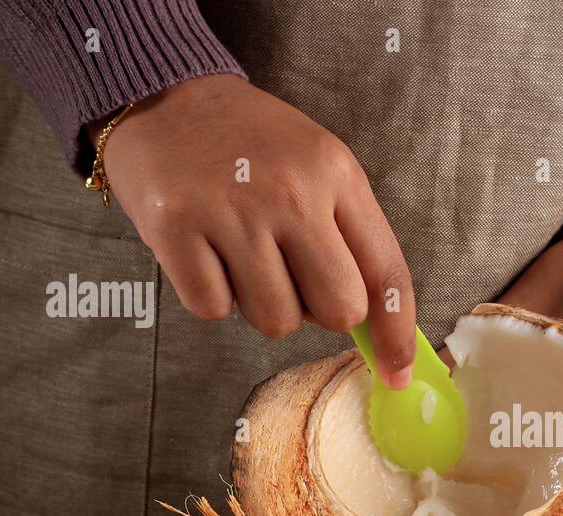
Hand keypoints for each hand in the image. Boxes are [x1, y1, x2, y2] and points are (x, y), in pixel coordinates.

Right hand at [95, 75, 414, 386]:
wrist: (164, 96)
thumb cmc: (253, 146)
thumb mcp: (320, 168)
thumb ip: (353, 240)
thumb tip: (380, 331)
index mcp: (336, 175)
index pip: (386, 273)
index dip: (397, 334)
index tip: (398, 373)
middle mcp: (290, 193)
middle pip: (337, 311)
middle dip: (320, 312)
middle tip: (294, 276)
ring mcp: (230, 211)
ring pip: (275, 320)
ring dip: (261, 303)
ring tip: (244, 253)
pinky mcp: (174, 228)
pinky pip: (213, 309)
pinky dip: (212, 293)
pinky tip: (207, 250)